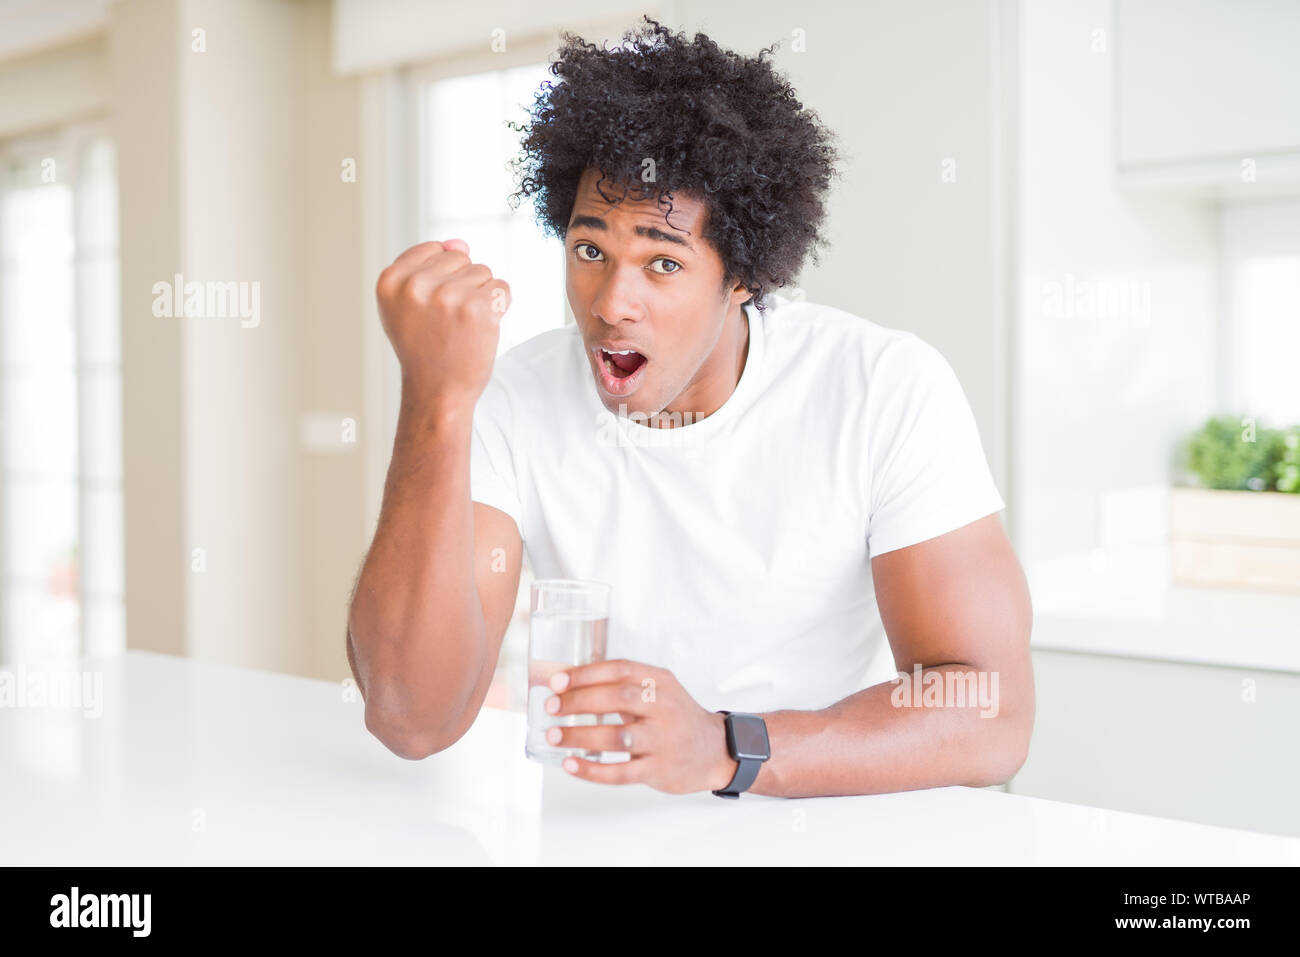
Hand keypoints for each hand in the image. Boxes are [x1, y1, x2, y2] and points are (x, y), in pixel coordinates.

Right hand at [374, 238, 511, 409]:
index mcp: (390, 281)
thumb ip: (427, 267)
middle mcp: (415, 286)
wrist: (437, 392)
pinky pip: (502, 288)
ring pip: (483, 272)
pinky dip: (499, 306)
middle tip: (449, 320)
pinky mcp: (477, 309)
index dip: (442, 277)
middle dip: (462, 284)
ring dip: (480, 297)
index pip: (434, 249)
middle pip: (460, 258)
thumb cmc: (425, 348)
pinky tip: (481, 328)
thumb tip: (459, 242)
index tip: (433, 307)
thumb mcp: (409, 305)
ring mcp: (447, 297)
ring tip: (463, 326)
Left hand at [542, 659, 738, 794]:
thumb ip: (624, 686)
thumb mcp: (660, 691)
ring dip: (579, 735)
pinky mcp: (658, 770)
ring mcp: (662, 740)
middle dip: (578, 701)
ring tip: (553, 735)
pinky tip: (571, 764)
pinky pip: (620, 772)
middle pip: (617, 698)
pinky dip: (592, 770)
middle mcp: (663, 708)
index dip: (586, 674)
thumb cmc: (677, 718)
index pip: (620, 669)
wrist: (716, 750)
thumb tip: (571, 685)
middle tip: (551, 707)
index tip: (557, 681)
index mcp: (660, 682)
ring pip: (616, 736)